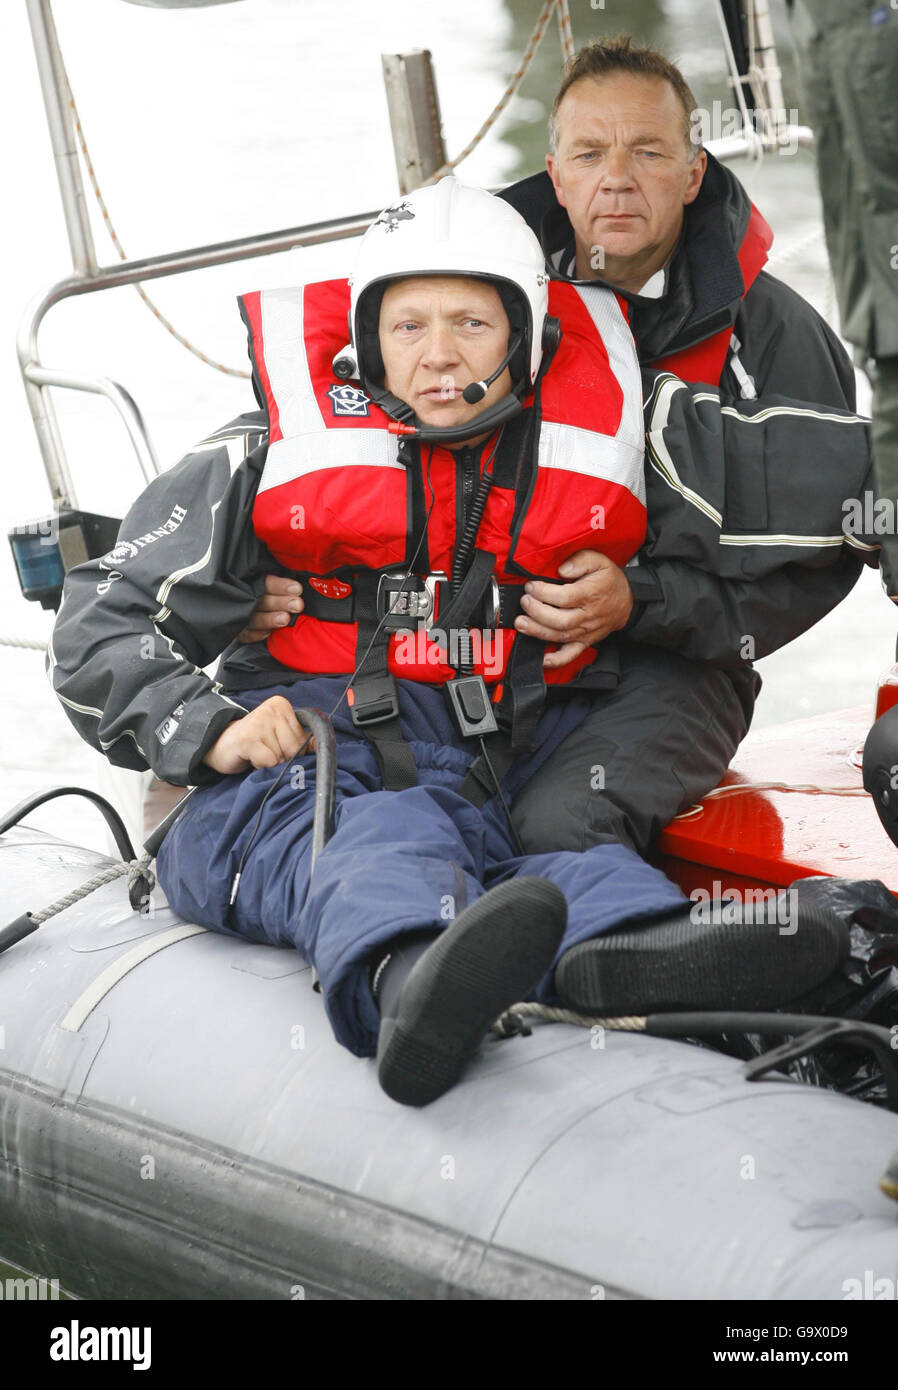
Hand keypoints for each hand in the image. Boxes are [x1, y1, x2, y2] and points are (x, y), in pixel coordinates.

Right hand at [203, 696, 314, 773]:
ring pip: (282, 757)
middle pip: (295, 749)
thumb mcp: (279, 737)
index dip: (294, 751)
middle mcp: (272, 709)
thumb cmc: (253, 742)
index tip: (277, 747)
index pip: (305, 738)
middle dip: (283, 759)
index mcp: (282, 705)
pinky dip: (260, 767)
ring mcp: (260, 722)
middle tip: (266, 753)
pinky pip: (269, 762)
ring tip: (257, 754)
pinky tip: (250, 758)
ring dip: (270, 764)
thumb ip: (300, 740)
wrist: (218, 744)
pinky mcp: (249, 738)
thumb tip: (319, 745)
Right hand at [237, 575, 302, 642]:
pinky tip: (268, 633)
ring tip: (285, 619)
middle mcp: (246, 599)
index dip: (280, 586)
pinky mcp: (238, 632)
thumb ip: (282, 586)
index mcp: (254, 584)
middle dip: (281, 603)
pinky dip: (256, 634)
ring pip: (255, 618)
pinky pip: (245, 634)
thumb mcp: (272, 588)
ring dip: (270, 619)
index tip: (297, 589)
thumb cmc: (267, 598)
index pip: (266, 583)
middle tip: (297, 605)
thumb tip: (298, 589)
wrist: (231, 615)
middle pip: (262, 601)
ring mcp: (241, 616)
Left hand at [514, 550, 634, 667]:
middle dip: (537, 612)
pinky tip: (541, 658)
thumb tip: (562, 569)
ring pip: (560, 636)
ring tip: (521, 624)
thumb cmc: (609, 581)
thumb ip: (581, 560)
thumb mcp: (599, 561)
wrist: (627, 603)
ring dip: (538, 632)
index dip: (544, 593)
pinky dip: (555, 660)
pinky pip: (570, 654)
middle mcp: (588, 615)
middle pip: (560, 620)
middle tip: (525, 602)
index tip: (531, 586)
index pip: (564, 597)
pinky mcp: (584, 642)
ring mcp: (585, 631)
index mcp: (590, 594)